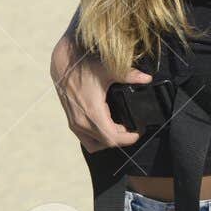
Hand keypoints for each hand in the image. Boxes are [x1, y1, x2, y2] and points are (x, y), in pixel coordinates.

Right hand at [51, 30, 148, 152]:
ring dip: (108, 140)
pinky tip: (107, 125)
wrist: (63, 65)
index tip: (138, 132)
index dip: (128, 139)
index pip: (112, 139)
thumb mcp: (109, 70)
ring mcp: (75, 124)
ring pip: (93, 144)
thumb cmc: (84, 68)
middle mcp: (82, 123)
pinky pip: (85, 138)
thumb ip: (130, 76)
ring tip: (120, 128)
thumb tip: (147, 78)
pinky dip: (97, 137)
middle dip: (122, 138)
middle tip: (133, 128)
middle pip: (105, 143)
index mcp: (93, 113)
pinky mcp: (72, 122)